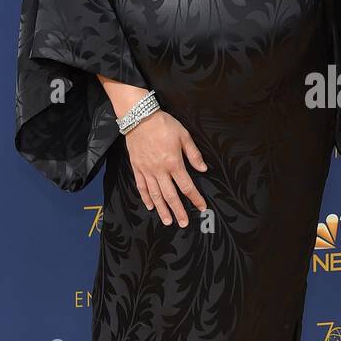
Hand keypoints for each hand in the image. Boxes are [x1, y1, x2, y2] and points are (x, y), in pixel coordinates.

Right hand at [124, 110, 208, 226]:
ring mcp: (147, 170)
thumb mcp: (184, 135)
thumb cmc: (163, 124)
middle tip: (183, 223)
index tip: (201, 207)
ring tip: (167, 221)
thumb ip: (193, 154)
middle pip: (170, 195)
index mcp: (173, 163)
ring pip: (155, 195)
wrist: (139, 117)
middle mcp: (160, 170)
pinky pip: (141, 186)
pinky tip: (150, 206)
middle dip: (178, 211)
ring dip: (162, 209)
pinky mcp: (137, 168)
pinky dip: (146, 198)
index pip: (187, 186)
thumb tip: (203, 168)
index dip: (195, 198)